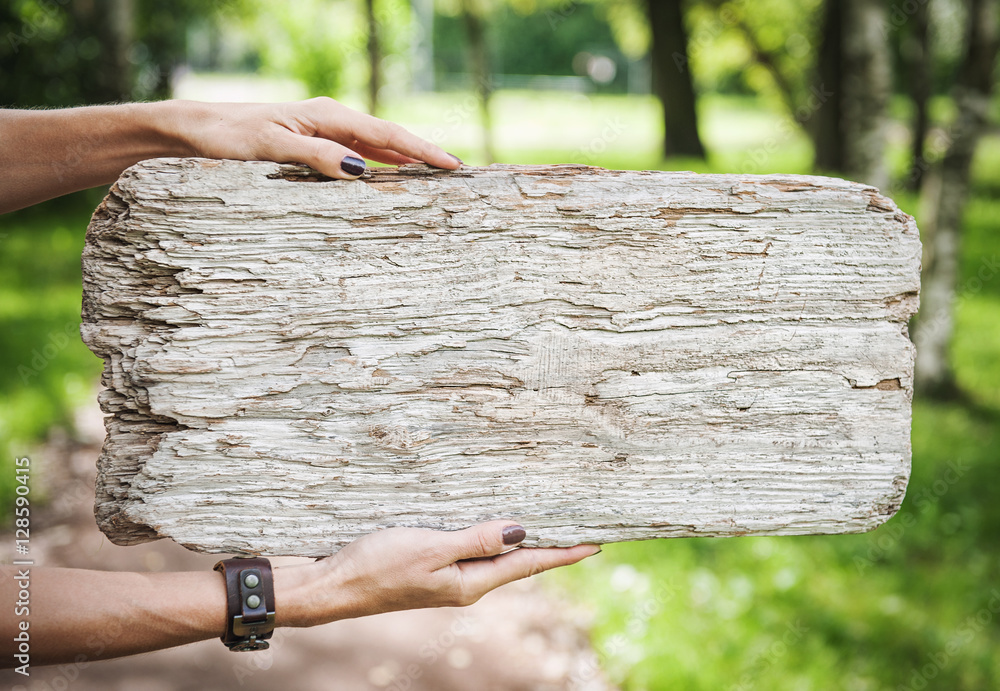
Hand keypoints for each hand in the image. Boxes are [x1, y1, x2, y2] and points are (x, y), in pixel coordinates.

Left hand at [173, 97, 462, 179]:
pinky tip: (392, 177)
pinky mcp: (312, 145)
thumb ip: (317, 157)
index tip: (453, 166)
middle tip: (458, 174)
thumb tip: (361, 169)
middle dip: (424, 154)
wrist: (194, 131)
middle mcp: (330, 120)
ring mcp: (323, 132)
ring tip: (436, 177)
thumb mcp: (271, 149)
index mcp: (327, 116)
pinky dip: (380, 165)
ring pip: (376, 147)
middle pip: (389, 138)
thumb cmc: (228, 138)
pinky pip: (357, 155)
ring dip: (405, 161)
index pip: (387, 135)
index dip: (423, 151)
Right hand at [276, 520, 600, 626]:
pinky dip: (489, 535)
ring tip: (547, 521)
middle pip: (517, 562)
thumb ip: (475, 539)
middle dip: (550, 545)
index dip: (563, 553)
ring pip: (495, 555)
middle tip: (580, 527)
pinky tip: (492, 525)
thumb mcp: (430, 548)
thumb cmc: (377, 567)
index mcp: (470, 583)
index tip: (595, 543)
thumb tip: (521, 530)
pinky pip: (471, 550)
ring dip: (522, 539)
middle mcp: (464, 583)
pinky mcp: (430, 566)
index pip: (528, 565)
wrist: (332, 586)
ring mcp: (447, 577)